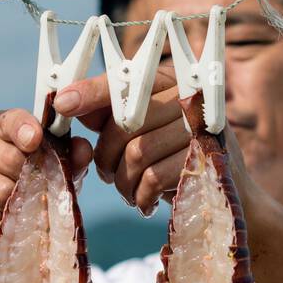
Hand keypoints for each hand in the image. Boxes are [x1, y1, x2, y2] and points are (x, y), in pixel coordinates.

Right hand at [0, 108, 93, 271]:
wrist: (2, 240)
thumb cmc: (30, 200)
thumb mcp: (55, 179)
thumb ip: (70, 161)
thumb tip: (83, 148)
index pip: (8, 120)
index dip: (23, 128)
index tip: (35, 141)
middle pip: (8, 157)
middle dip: (29, 180)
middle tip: (35, 195)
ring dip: (16, 207)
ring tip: (18, 212)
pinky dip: (0, 224)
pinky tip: (1, 225)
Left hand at [52, 65, 193, 216]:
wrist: (222, 183)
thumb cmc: (172, 151)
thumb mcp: (141, 127)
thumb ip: (108, 112)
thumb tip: (67, 103)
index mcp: (167, 81)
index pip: (122, 81)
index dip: (90, 92)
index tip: (61, 104)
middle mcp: (185, 97)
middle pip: (125, 124)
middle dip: (106, 157)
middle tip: (106, 174)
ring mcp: (196, 128)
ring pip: (137, 154)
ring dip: (123, 181)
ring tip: (128, 191)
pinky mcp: (202, 160)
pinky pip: (154, 179)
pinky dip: (141, 196)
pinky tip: (145, 201)